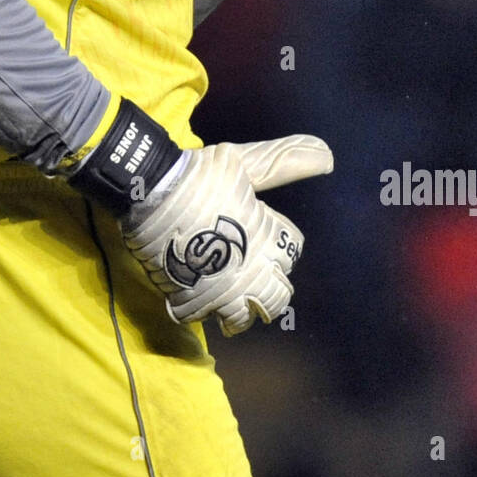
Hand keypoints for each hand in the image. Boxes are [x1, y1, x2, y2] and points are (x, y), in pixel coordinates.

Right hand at [121, 135, 332, 336]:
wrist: (148, 190)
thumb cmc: (200, 176)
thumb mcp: (245, 164)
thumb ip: (286, 164)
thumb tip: (329, 157)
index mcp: (267, 241)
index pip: (292, 252)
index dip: (281, 239)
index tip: (263, 228)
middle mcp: (249, 273)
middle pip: (276, 298)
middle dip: (269, 285)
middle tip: (252, 268)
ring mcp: (218, 292)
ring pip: (242, 319)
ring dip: (240, 306)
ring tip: (230, 290)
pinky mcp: (188, 300)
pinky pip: (204, 318)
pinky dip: (204, 309)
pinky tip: (201, 292)